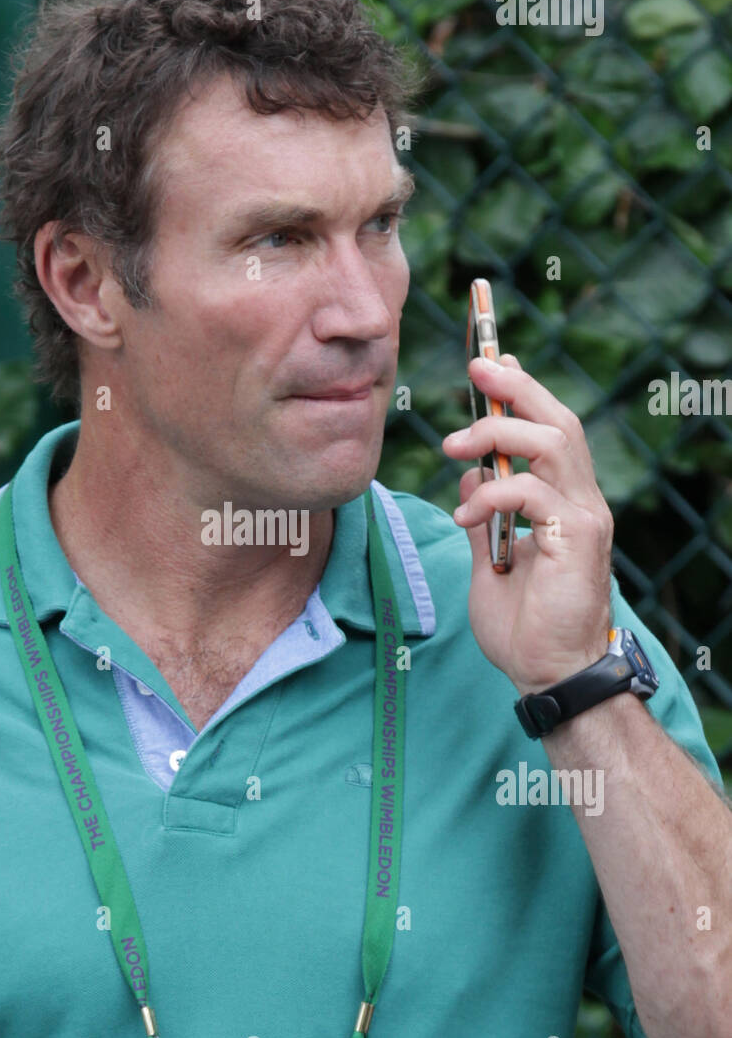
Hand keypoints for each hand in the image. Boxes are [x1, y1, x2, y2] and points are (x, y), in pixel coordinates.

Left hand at [441, 353, 613, 695]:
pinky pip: (533, 494)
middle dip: (516, 387)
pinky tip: (465, 513)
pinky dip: (492, 493)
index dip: (523, 391)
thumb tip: (469, 472)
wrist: (547, 674)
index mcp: (564, 501)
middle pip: (558, 421)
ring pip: (552, 443)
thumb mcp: (490, 560)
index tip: (490, 362)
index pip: (549, 429)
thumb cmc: (523, 626)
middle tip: (476, 369)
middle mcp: (582, 501)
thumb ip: (484, 514)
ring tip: (453, 445)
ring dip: (498, 433)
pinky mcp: (579, 539)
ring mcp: (585, 518)